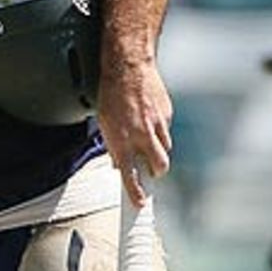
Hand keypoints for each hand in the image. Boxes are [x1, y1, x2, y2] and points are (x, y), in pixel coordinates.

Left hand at [95, 54, 172, 206]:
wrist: (128, 66)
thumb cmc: (112, 94)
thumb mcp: (104, 124)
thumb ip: (114, 146)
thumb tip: (120, 164)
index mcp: (122, 140)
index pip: (130, 176)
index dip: (136, 193)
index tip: (140, 203)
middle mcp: (141, 135)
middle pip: (160, 167)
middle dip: (157, 173)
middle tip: (151, 171)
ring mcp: (157, 125)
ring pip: (165, 149)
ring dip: (158, 150)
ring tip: (148, 140)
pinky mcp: (167, 114)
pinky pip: (166, 130)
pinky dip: (160, 131)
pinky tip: (151, 120)